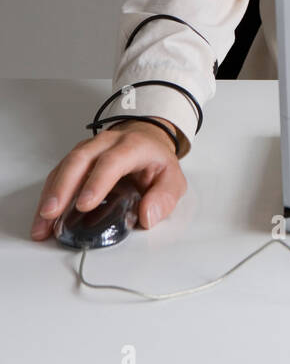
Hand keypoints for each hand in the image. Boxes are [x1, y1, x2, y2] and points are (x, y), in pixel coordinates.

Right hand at [30, 120, 187, 240]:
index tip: (84, 205)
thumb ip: (164, 198)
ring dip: (50, 195)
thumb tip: (147, 216)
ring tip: (42, 223)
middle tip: (52, 213)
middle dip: (63, 187)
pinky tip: (42, 218)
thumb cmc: (156, 161)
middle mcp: (107, 143)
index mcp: (133, 145)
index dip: (97, 182)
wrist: (146, 139)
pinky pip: (59, 174)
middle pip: (80, 159)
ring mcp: (89, 149)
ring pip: (65, 166)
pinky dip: (49, 196)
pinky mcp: (77, 160)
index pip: (113, 160)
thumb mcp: (173, 179)